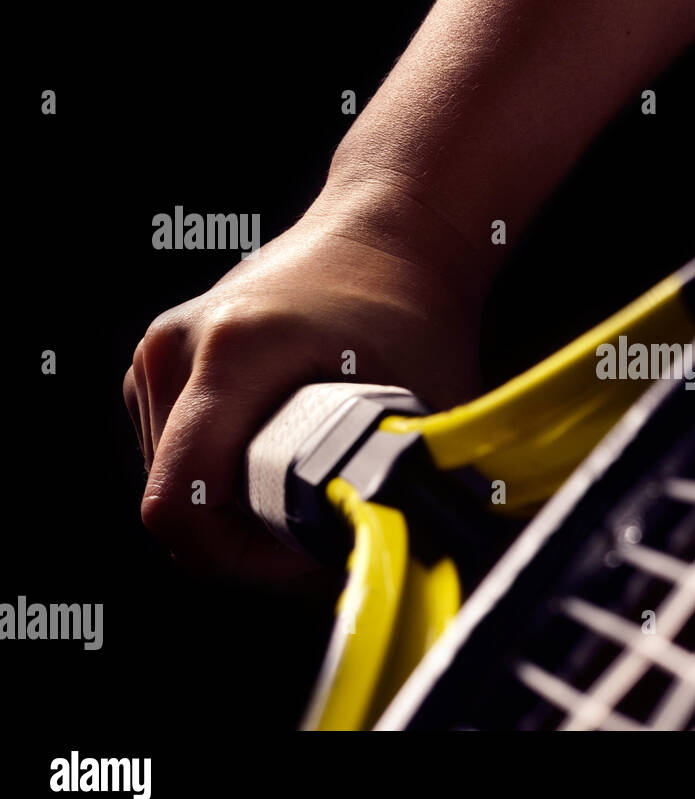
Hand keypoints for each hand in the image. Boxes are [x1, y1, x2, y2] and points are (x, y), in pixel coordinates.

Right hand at [124, 179, 491, 581]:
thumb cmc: (413, 308)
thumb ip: (415, 486)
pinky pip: (174, 456)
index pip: (180, 503)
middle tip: (331, 531)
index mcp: (235, 352)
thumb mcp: (429, 400)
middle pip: (177, 503)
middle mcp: (177, 348)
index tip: (315, 554)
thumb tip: (403, 563)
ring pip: (173, 485)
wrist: (388, 233)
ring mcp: (159, 352)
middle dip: (250, 542)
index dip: (245, 560)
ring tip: (314, 491)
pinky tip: (283, 464)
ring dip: (235, 512)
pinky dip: (223, 480)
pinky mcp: (161, 362)